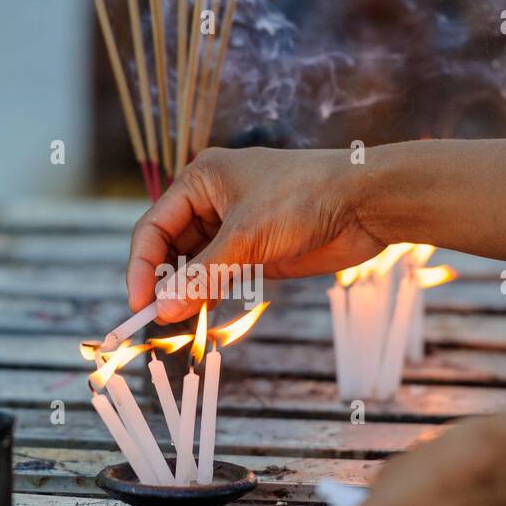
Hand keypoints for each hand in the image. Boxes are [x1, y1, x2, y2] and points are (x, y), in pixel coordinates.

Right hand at [126, 147, 384, 321]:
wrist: (365, 203)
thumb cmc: (304, 199)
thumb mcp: (246, 238)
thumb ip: (202, 275)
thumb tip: (163, 308)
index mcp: (200, 181)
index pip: (153, 227)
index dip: (142, 267)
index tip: (140, 305)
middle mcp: (211, 202)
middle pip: (170, 248)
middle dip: (162, 283)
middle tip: (156, 322)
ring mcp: (234, 228)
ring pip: (194, 266)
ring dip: (186, 293)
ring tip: (177, 324)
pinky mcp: (255, 251)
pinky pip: (220, 276)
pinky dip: (209, 295)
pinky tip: (200, 316)